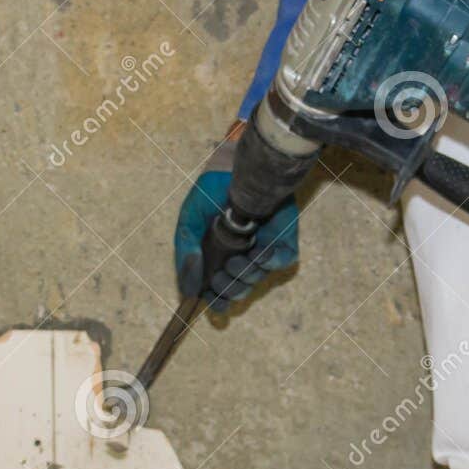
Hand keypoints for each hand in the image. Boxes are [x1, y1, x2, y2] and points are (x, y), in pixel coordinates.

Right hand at [174, 170, 298, 311]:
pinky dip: (270, 261)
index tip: (212, 302)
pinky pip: (282, 261)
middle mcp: (240, 258)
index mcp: (216, 259)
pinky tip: (258, 251)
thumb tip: (189, 291)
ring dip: (246, 275)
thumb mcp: (188, 222)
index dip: (217, 302)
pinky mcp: (283, 239)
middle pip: (238, 291)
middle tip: (222, 276)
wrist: (234, 165)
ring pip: (257, 279)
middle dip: (230, 290)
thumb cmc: (210, 192)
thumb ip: (185, 255)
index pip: (218, 292)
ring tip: (237, 258)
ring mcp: (263, 250)